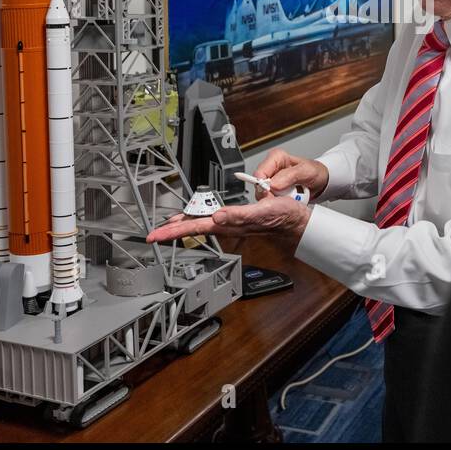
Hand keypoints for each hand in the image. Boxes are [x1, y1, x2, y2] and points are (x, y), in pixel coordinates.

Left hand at [146, 195, 311, 243]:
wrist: (296, 221)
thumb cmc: (282, 218)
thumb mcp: (261, 212)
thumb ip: (238, 215)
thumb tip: (217, 217)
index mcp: (227, 224)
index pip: (193, 228)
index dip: (172, 232)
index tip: (154, 236)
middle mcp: (226, 225)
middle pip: (193, 228)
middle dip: (172, 231)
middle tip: (154, 235)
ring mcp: (230, 223)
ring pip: (201, 225)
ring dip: (184, 226)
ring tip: (169, 225)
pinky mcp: (237, 219)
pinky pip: (212, 220)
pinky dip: (200, 219)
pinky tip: (199, 218)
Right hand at [251, 148, 328, 199]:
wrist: (322, 181)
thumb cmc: (315, 172)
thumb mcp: (306, 171)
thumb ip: (289, 176)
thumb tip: (273, 184)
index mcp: (276, 158)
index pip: (259, 173)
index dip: (263, 186)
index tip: (272, 194)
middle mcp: (271, 169)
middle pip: (260, 186)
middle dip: (271, 195)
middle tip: (285, 198)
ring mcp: (272, 181)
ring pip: (265, 195)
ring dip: (277, 200)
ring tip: (291, 197)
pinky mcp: (275, 192)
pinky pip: (272, 200)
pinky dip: (281, 203)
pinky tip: (289, 200)